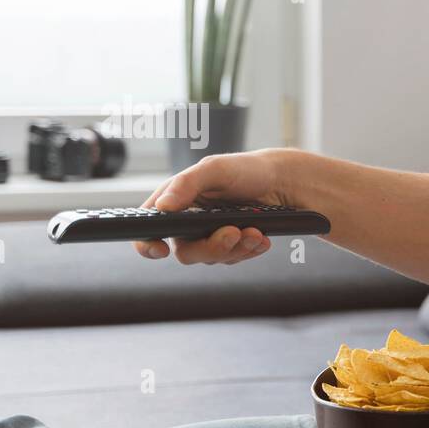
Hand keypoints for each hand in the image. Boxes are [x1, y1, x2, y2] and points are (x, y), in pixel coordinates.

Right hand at [133, 149, 297, 264]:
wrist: (281, 181)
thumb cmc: (244, 169)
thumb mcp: (215, 169)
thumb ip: (186, 184)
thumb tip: (162, 206)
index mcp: (174, 202)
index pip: (147, 230)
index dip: (147, 244)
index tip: (161, 249)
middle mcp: (188, 223)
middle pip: (187, 253)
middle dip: (212, 246)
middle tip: (234, 232)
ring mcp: (210, 236)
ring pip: (214, 258)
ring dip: (237, 248)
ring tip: (256, 231)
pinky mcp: (232, 246)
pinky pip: (235, 258)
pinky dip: (250, 250)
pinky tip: (261, 238)